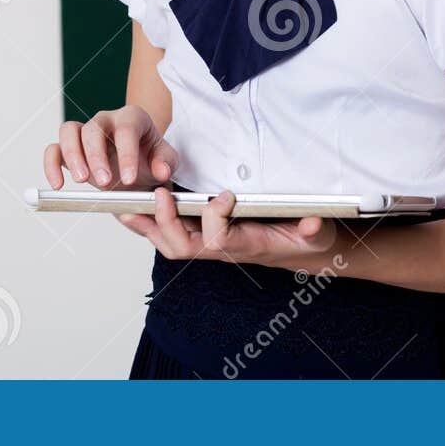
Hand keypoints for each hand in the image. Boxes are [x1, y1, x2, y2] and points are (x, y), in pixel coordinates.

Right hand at [42, 104, 176, 190]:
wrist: (137, 168)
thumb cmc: (151, 159)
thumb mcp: (167, 161)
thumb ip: (167, 163)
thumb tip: (161, 170)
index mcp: (133, 118)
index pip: (127, 129)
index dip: (127, 154)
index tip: (129, 179)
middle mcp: (106, 120)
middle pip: (94, 128)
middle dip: (97, 156)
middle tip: (105, 182)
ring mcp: (85, 132)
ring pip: (69, 131)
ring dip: (72, 156)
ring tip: (82, 180)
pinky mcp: (68, 148)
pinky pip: (53, 149)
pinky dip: (51, 165)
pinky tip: (58, 185)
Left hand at [117, 189, 339, 269]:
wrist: (297, 250)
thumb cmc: (301, 240)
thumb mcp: (315, 234)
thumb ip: (313, 229)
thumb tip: (311, 223)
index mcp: (246, 245)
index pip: (220, 239)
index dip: (216, 218)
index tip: (226, 195)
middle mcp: (222, 250)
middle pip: (184, 247)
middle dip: (168, 223)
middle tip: (161, 195)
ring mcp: (209, 246)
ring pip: (170, 244)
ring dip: (148, 225)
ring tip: (129, 203)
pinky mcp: (202, 238)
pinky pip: (168, 236)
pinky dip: (147, 224)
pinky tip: (132, 209)